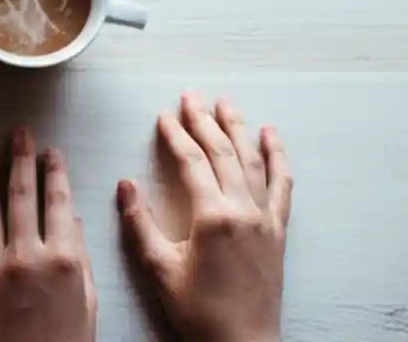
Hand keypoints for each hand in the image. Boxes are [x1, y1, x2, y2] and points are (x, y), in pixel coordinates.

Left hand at [0, 129, 96, 341]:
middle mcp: (27, 256)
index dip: (55, 172)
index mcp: (64, 258)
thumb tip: (72, 219)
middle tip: (18, 133)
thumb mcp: (87, 300)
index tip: (50, 152)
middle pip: (22, 195)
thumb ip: (80, 257)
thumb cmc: (66, 341)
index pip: (59, 202)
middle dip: (20, 158)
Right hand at [117, 93, 292, 341]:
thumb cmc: (199, 312)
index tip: (163, 116)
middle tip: (190, 96)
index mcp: (214, 216)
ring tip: (228, 103)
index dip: (176, 135)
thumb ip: (140, 224)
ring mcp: (265, 219)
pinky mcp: (278, 232)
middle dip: (205, 121)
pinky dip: (278, 158)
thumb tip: (125, 185)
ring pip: (254, 161)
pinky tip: (271, 137)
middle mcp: (244, 210)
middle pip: (224, 153)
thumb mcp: (159, 268)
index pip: (192, 162)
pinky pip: (282, 186)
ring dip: (239, 128)